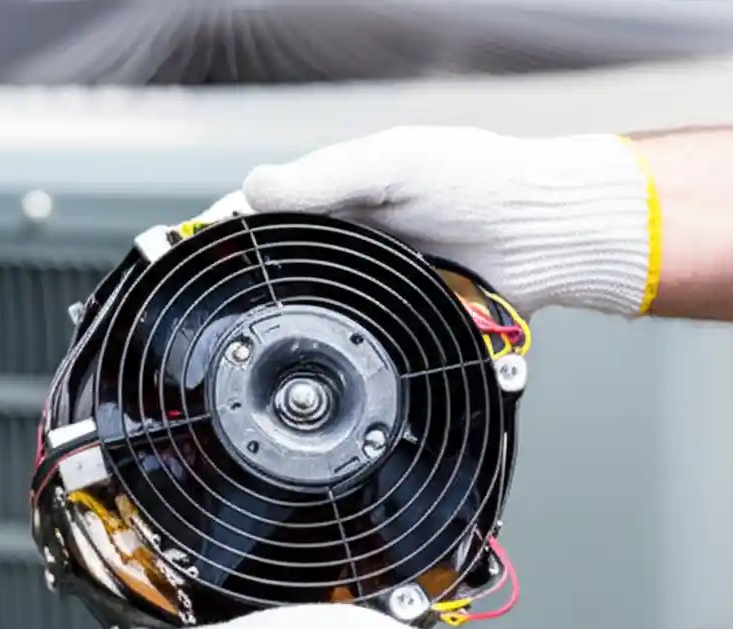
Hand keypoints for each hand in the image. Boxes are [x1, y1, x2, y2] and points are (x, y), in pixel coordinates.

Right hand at [171, 126, 657, 316]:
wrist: (546, 233)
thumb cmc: (482, 182)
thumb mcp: (393, 163)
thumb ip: (324, 178)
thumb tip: (254, 191)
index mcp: (337, 195)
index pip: (258, 214)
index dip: (219, 236)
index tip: (186, 257)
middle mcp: (347, 241)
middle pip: (272, 268)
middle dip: (237, 287)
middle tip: (204, 309)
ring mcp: (370, 287)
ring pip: (303, 313)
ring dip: (275, 325)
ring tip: (239, 340)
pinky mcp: (396, 324)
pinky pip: (348, 344)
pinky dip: (324, 353)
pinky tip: (304, 360)